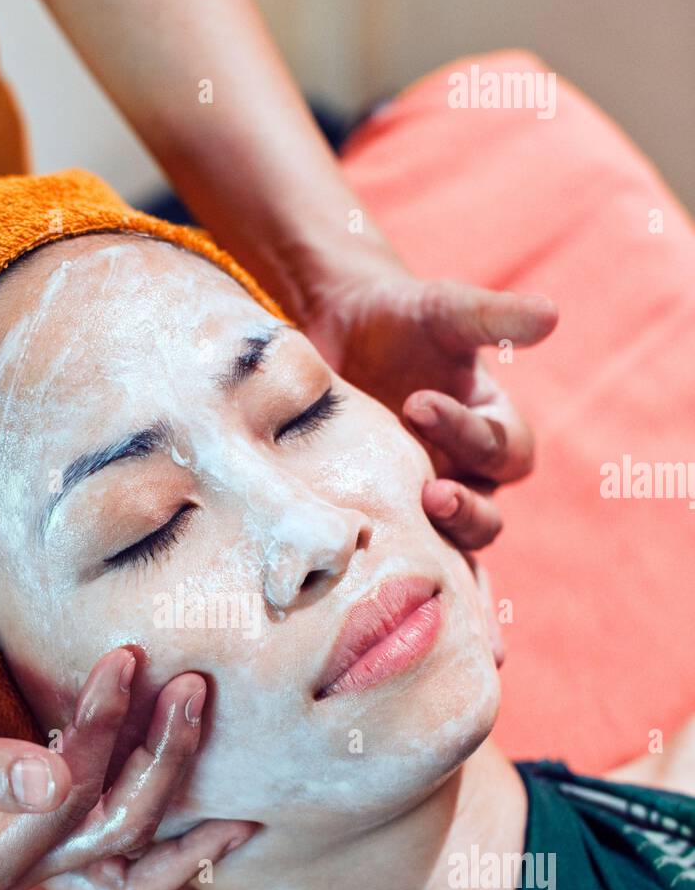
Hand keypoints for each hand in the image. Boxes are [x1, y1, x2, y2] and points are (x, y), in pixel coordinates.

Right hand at [0, 649, 253, 889]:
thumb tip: (57, 781)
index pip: (64, 808)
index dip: (102, 734)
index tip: (124, 658)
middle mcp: (3, 881)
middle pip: (114, 842)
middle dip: (164, 768)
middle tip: (194, 691)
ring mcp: (19, 860)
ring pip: (123, 850)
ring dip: (174, 794)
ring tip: (210, 732)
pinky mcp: (25, 830)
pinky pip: (106, 832)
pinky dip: (149, 800)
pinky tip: (182, 763)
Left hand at [299, 256, 557, 549]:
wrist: (338, 331)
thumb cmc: (401, 320)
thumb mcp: (446, 310)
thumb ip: (495, 316)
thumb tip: (551, 315)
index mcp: (494, 428)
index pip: (505, 450)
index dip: (470, 434)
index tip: (418, 403)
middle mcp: (466, 475)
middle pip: (486, 517)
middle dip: (464, 511)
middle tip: (429, 493)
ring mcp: (422, 503)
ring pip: (448, 551)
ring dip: (435, 550)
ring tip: (405, 533)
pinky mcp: (382, 519)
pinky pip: (400, 559)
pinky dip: (394, 572)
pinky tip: (374, 579)